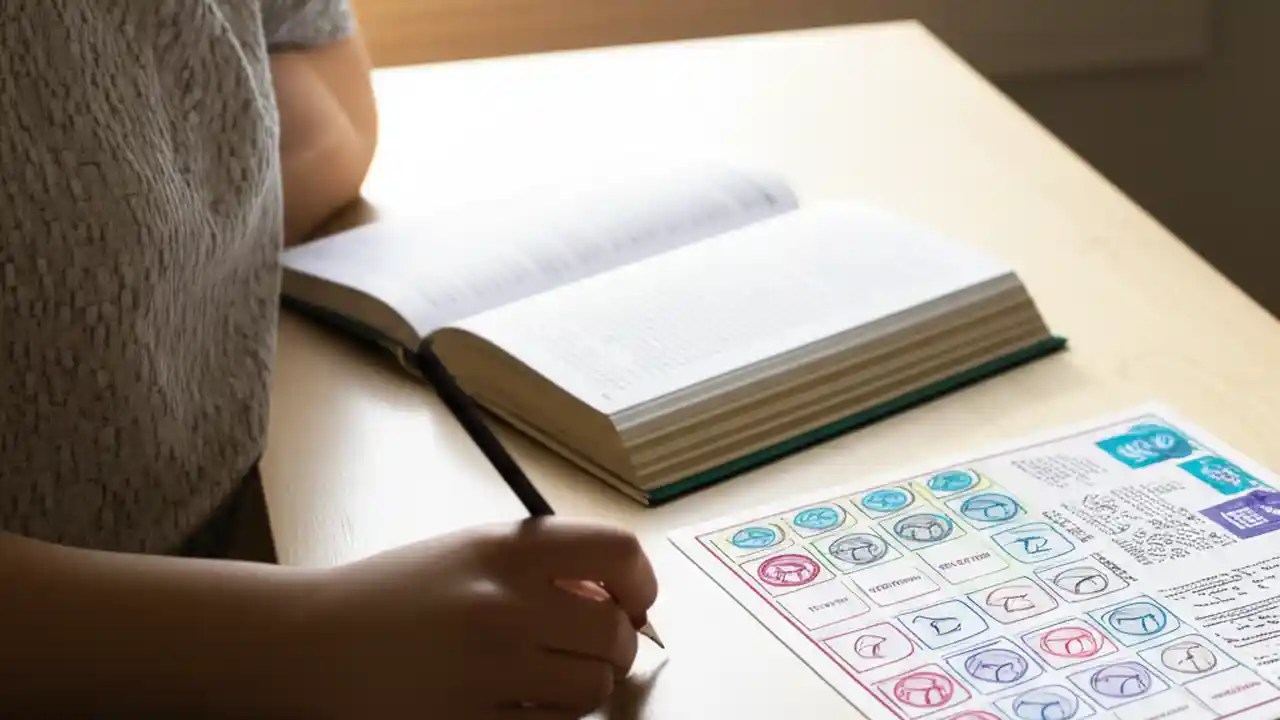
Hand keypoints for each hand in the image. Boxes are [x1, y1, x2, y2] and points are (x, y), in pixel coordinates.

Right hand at [293, 519, 658, 718]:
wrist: (312, 643)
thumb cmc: (393, 595)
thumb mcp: (469, 551)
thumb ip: (542, 564)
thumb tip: (615, 595)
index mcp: (507, 549)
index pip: (618, 551)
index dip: (643, 581)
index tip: (636, 599)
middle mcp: (504, 603)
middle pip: (616, 631)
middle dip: (615, 645)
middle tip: (590, 647)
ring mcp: (490, 667)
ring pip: (593, 687)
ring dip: (585, 687)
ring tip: (550, 676)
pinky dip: (549, 717)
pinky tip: (518, 701)